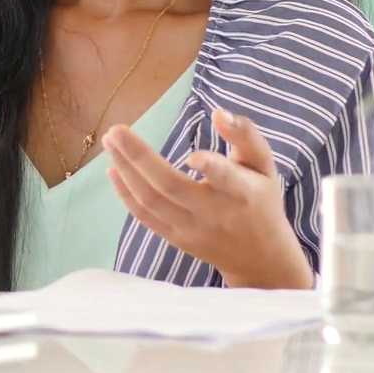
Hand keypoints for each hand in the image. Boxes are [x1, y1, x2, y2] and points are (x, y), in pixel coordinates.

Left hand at [104, 108, 314, 289]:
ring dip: (126, 171)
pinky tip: (113, 170)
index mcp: (242, 192)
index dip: (211, 168)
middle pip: (172, 188)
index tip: (192, 155)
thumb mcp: (264, 166)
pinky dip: (125, 193)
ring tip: (110, 142)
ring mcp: (192, 230)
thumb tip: (219, 113)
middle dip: (140, 158)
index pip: (227, 180)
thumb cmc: (261, 201)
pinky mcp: (176, 239)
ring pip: (152, 202)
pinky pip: (145, 217)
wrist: (260, 259)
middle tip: (116, 131)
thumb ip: (245, 136)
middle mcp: (214, 213)